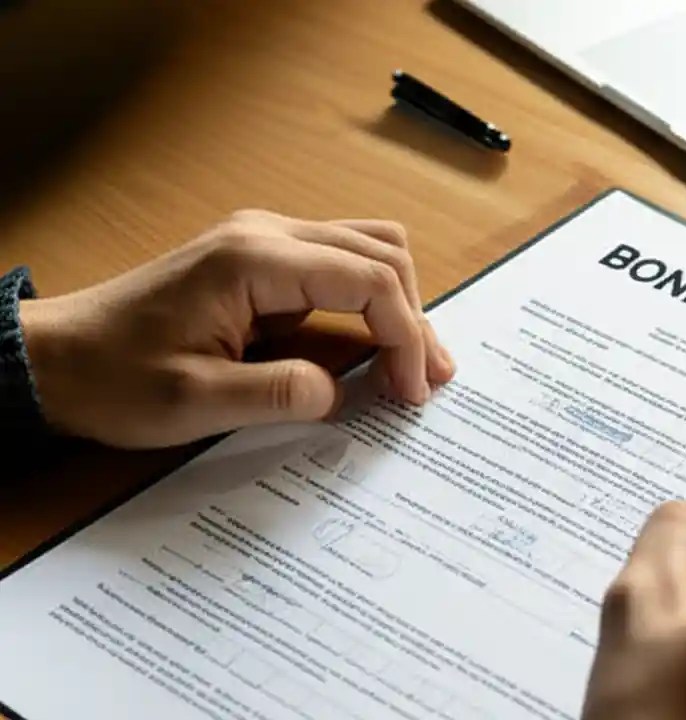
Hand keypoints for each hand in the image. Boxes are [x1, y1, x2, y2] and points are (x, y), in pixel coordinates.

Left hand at [19, 209, 453, 448]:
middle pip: (380, 251)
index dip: (406, 335)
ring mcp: (264, 241)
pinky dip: (370, 301)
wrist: (55, 358)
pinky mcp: (261, 261)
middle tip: (429, 380)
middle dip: (416, 316)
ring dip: (399, 303)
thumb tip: (339, 394)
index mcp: (254, 260)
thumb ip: (276, 396)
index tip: (412, 392)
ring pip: (367, 249)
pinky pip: (338, 266)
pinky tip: (377, 344)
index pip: (368, 278)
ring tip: (416, 362)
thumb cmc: (112, 377)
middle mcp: (266, 234)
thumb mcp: (192, 402)